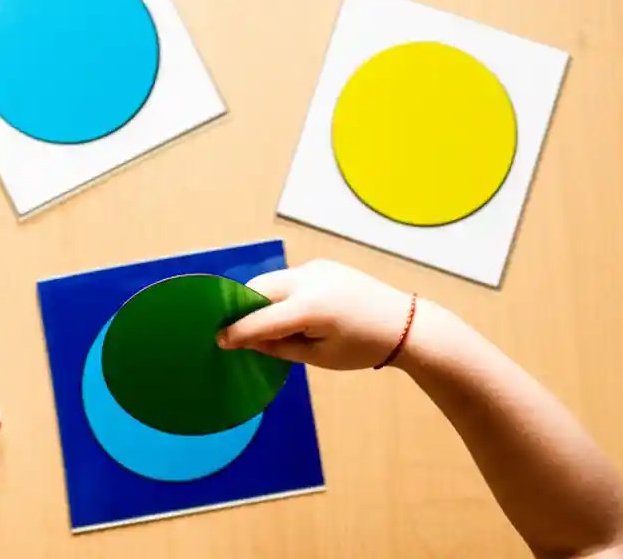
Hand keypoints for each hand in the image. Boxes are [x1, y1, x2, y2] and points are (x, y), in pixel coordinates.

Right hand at [217, 259, 418, 369]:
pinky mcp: (321, 265)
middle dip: (243, 307)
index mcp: (310, 308)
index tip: (218, 339)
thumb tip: (248, 341)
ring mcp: (315, 268)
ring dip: (260, 299)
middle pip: (258, 288)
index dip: (237, 331)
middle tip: (235, 330)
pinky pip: (288, 278)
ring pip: (272, 281)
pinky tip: (287, 311)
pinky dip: (279, 293)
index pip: (260, 319)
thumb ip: (279, 347)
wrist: (403, 324)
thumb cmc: (362, 348)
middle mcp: (308, 280)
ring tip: (262, 323)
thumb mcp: (319, 357)